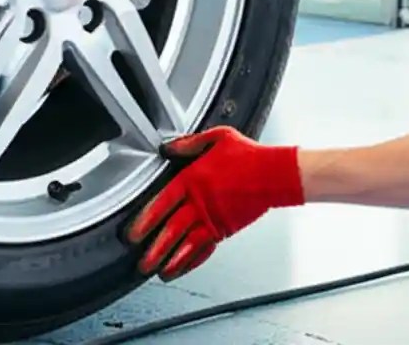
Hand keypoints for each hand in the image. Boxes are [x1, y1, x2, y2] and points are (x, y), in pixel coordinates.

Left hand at [123, 126, 303, 280]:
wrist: (276, 173)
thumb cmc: (249, 155)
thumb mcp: (218, 137)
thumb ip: (189, 143)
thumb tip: (167, 147)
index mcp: (192, 179)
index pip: (162, 204)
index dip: (145, 220)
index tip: (132, 234)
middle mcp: (200, 202)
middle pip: (171, 230)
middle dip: (154, 249)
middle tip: (141, 262)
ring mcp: (213, 218)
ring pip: (186, 244)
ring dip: (171, 260)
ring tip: (158, 272)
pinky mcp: (225, 229)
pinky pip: (205, 248)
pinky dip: (192, 261)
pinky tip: (181, 268)